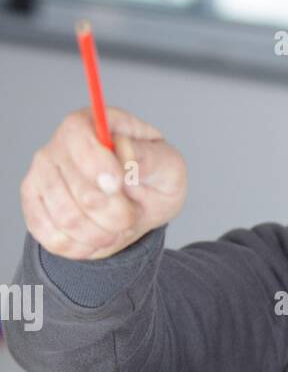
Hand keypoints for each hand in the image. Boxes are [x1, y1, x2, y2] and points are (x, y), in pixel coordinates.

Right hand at [20, 105, 186, 258]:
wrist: (137, 209)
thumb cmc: (153, 179)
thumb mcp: (168, 166)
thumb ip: (150, 157)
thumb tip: (122, 150)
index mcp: (91, 124)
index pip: (77, 135)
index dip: (97, 164)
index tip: (119, 184)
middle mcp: (58, 146)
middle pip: (79, 190)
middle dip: (116, 214)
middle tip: (131, 216)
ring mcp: (42, 177)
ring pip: (67, 219)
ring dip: (103, 234)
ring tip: (118, 227)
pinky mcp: (34, 207)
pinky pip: (53, 238)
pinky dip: (84, 247)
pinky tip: (98, 237)